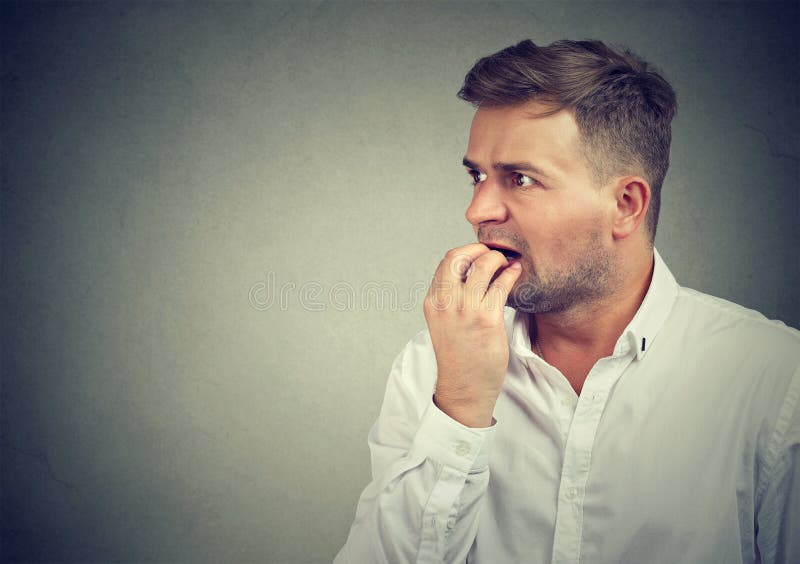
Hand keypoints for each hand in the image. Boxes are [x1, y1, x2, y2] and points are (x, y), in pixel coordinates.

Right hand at [423, 243, 522, 426]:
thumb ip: (451, 300)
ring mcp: (466, 311)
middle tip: (495, 253)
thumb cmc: (459, 358)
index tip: (480, 253)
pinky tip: (516, 273)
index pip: (447, 261)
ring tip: (508, 262)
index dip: (466, 251)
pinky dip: (511, 273)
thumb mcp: (444, 324)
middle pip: (460, 256)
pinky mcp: (487, 320)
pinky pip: (501, 285)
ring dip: (498, 259)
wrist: (464, 389)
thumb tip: (470, 276)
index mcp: (433, 302)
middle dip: (480, 248)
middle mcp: (446, 303)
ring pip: (483, 266)